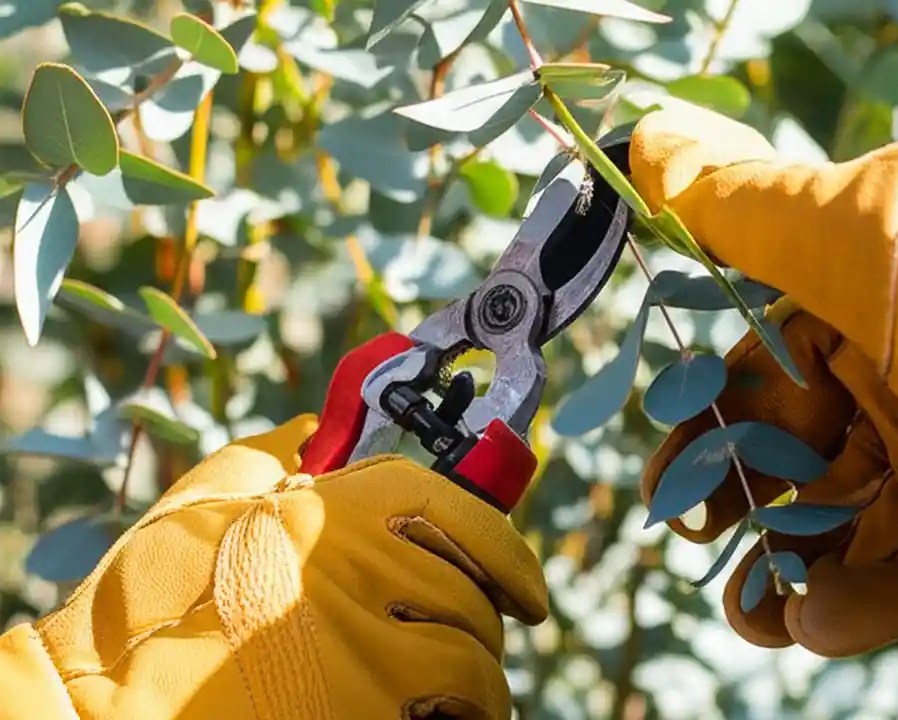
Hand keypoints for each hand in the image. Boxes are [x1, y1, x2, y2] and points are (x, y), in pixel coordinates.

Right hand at [0, 415, 546, 718]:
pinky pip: (451, 716)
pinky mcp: (370, 710)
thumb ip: (267, 464)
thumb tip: (307, 431)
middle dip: (477, 631)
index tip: (528, 593)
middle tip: (459, 653)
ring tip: (442, 701)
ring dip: (472, 685)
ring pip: (473, 663)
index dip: (509, 556)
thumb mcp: (206, 504)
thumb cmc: (150, 603)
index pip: (463, 513)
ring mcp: (370, 644)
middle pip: (474, 600)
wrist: (99, 700)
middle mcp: (363, 566)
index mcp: (333, 506)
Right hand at [631, 104, 897, 656]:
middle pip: (810, 461)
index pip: (762, 383)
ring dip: (806, 573)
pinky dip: (884, 598)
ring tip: (756, 616)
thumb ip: (739, 211)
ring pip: (873, 526)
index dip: (709, 435)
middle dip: (750, 510)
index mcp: (858, 312)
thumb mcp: (833, 221)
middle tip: (703, 550)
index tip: (666, 488)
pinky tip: (817, 624)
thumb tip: (652, 156)